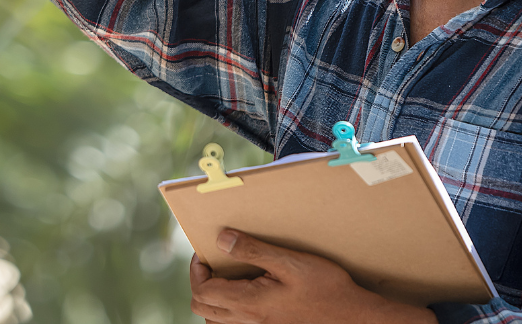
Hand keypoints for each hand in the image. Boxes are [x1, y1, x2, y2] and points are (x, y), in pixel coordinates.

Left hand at [188, 231, 435, 323]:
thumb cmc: (328, 289)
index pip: (202, 291)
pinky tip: (245, 296)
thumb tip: (221, 238)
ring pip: (216, 322)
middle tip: (214, 261)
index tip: (206, 251)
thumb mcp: (291, 261)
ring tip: (227, 277)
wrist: (357, 320)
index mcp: (250, 304)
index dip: (197, 269)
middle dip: (201, 282)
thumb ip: (253, 249)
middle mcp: (250, 323)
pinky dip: (228, 313)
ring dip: (213, 300)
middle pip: (203, 308)